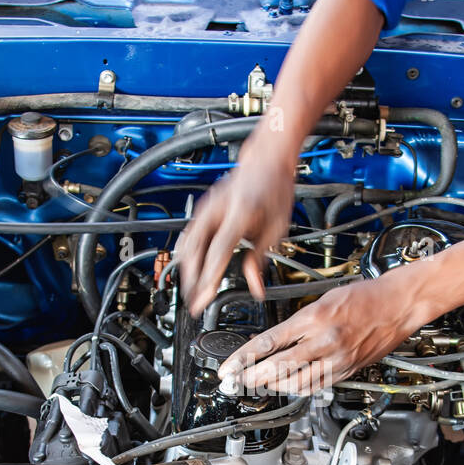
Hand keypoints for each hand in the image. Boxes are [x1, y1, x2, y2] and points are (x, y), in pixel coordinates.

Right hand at [173, 150, 295, 315]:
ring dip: (187, 270)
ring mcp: (206, 207)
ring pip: (187, 243)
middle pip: (195, 250)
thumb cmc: (274, 189)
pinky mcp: (202, 208)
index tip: (203, 299)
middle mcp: (217, 208)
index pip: (218, 251)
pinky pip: (188, 236)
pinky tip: (189, 270)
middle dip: (192, 280)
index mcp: (240, 212)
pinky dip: (186, 256)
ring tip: (191, 292)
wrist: (266, 161)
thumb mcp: (277, 228)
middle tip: (195, 303)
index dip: (209, 278)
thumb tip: (256, 288)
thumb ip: (260, 260)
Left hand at [219, 274, 431, 395]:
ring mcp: (338, 359)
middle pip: (279, 367)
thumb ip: (298, 323)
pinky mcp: (348, 370)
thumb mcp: (324, 300)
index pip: (269, 342)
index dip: (244, 359)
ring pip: (297, 383)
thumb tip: (273, 342)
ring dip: (274, 385)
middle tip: (238, 381)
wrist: (398, 304)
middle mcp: (325, 341)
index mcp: (315, 318)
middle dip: (253, 377)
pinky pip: (317, 386)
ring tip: (260, 383)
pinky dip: (298, 388)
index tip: (229, 368)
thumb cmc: (364, 296)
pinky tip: (288, 386)